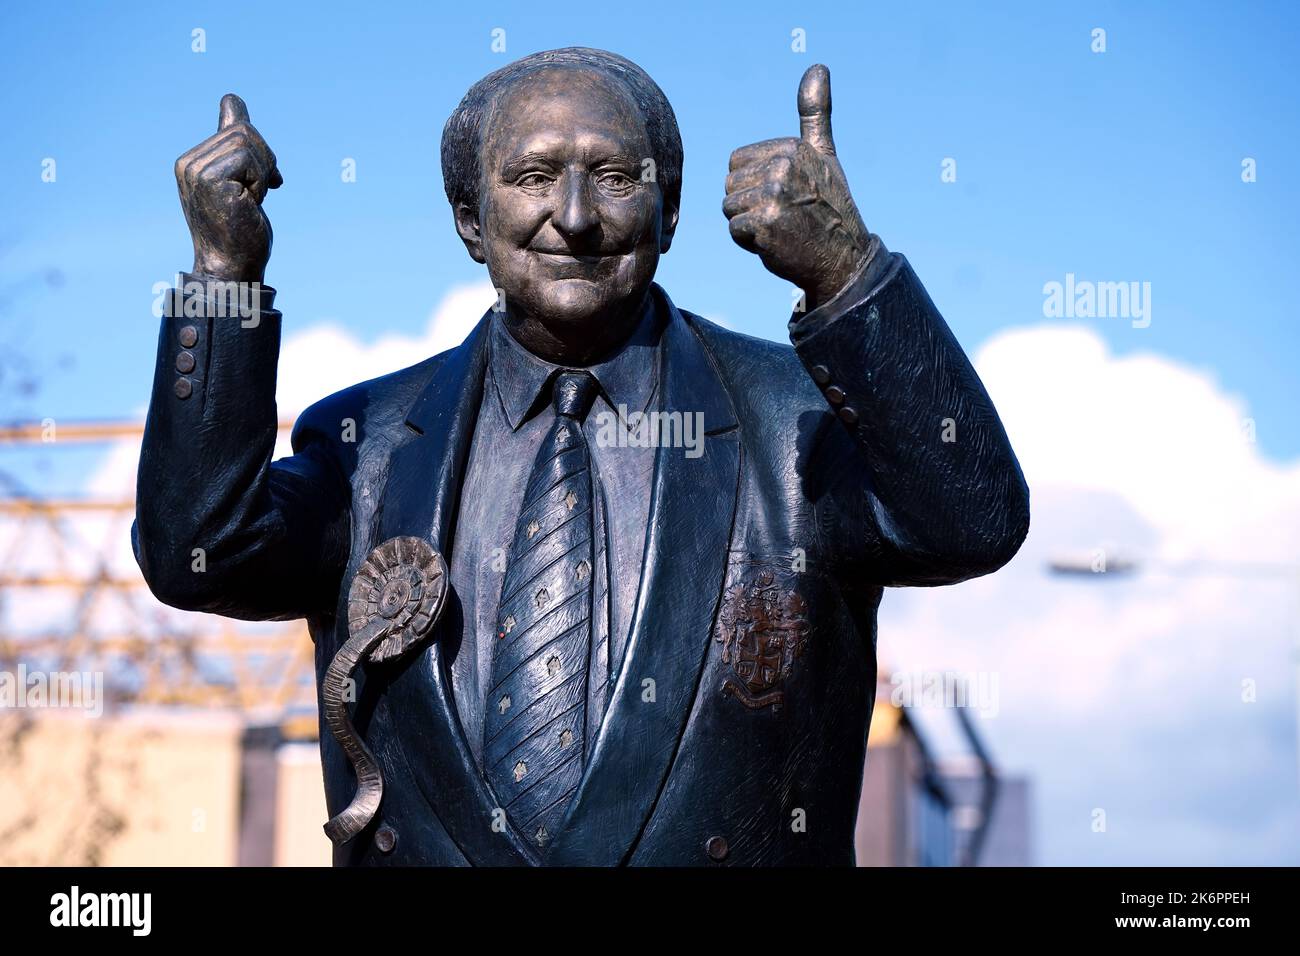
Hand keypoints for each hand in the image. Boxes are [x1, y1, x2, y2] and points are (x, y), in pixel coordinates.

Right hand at [174, 93, 282, 282]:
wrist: (234, 266)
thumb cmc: (241, 228)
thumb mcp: (241, 176)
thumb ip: (234, 141)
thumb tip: (230, 97)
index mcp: (192, 160)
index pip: (237, 126)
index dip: (260, 151)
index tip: (263, 181)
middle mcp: (187, 163)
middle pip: (245, 131)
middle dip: (265, 161)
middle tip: (259, 193)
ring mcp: (195, 170)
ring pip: (247, 141)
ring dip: (262, 172)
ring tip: (251, 199)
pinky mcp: (209, 180)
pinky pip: (248, 158)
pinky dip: (259, 180)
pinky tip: (249, 202)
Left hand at [723, 65, 870, 309]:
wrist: (844, 258)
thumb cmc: (829, 207)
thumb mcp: (824, 154)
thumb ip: (815, 114)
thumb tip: (817, 67)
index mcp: (791, 148)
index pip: (737, 164)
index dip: (753, 185)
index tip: (784, 195)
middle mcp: (783, 166)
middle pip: (730, 186)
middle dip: (749, 206)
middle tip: (784, 215)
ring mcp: (774, 195)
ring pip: (730, 209)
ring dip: (749, 226)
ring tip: (781, 228)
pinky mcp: (765, 223)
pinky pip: (735, 231)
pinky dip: (750, 243)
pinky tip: (778, 242)